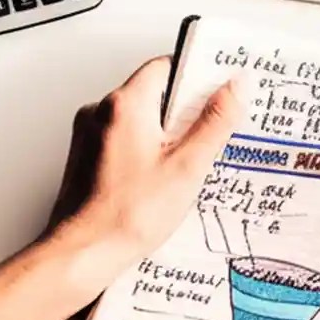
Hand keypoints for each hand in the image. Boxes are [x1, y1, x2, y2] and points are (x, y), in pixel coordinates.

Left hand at [48, 56, 243, 262]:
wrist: (83, 254)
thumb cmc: (127, 215)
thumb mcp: (188, 165)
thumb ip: (215, 120)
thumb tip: (236, 85)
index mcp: (125, 104)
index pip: (165, 65)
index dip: (195, 76)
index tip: (216, 90)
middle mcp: (101, 111)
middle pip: (152, 91)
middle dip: (181, 112)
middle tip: (203, 137)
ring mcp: (89, 134)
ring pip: (138, 117)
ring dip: (162, 133)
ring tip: (180, 165)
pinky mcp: (86, 156)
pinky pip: (122, 138)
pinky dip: (143, 150)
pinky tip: (157, 179)